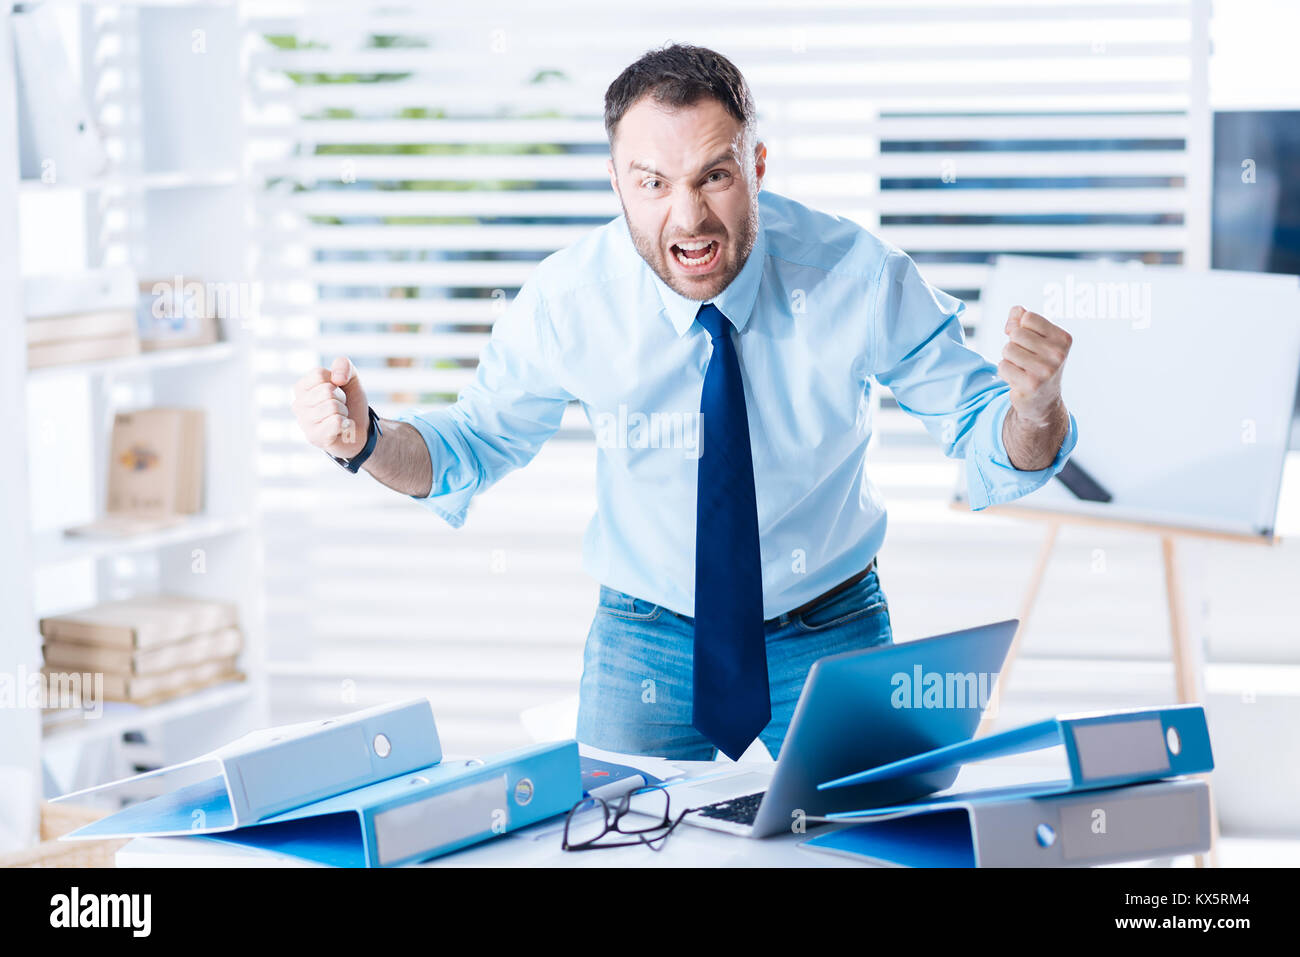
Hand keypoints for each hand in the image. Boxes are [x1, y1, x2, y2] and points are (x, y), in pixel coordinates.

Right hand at [291, 356, 369, 458]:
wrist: (360, 430)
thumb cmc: (350, 403)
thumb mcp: (350, 378)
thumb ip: (343, 366)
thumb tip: (337, 378)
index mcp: (301, 388)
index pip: (319, 374)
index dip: (336, 380)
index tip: (337, 390)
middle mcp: (298, 405)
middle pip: (326, 390)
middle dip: (341, 398)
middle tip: (340, 408)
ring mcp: (304, 422)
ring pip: (332, 406)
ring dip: (344, 412)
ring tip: (340, 418)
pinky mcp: (315, 437)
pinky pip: (335, 421)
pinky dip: (345, 424)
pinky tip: (340, 428)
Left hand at [998, 306, 1071, 425]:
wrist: (1042, 400)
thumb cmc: (1036, 363)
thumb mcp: (1034, 338)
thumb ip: (1021, 320)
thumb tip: (1016, 311)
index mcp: (1063, 338)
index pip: (1028, 318)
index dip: (1021, 328)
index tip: (1029, 343)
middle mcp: (1058, 354)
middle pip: (1016, 334)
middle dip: (1013, 345)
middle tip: (1025, 359)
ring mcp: (1046, 370)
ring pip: (1008, 349)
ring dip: (1008, 359)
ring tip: (1021, 368)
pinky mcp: (1031, 384)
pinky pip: (1003, 366)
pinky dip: (1005, 372)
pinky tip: (1018, 379)